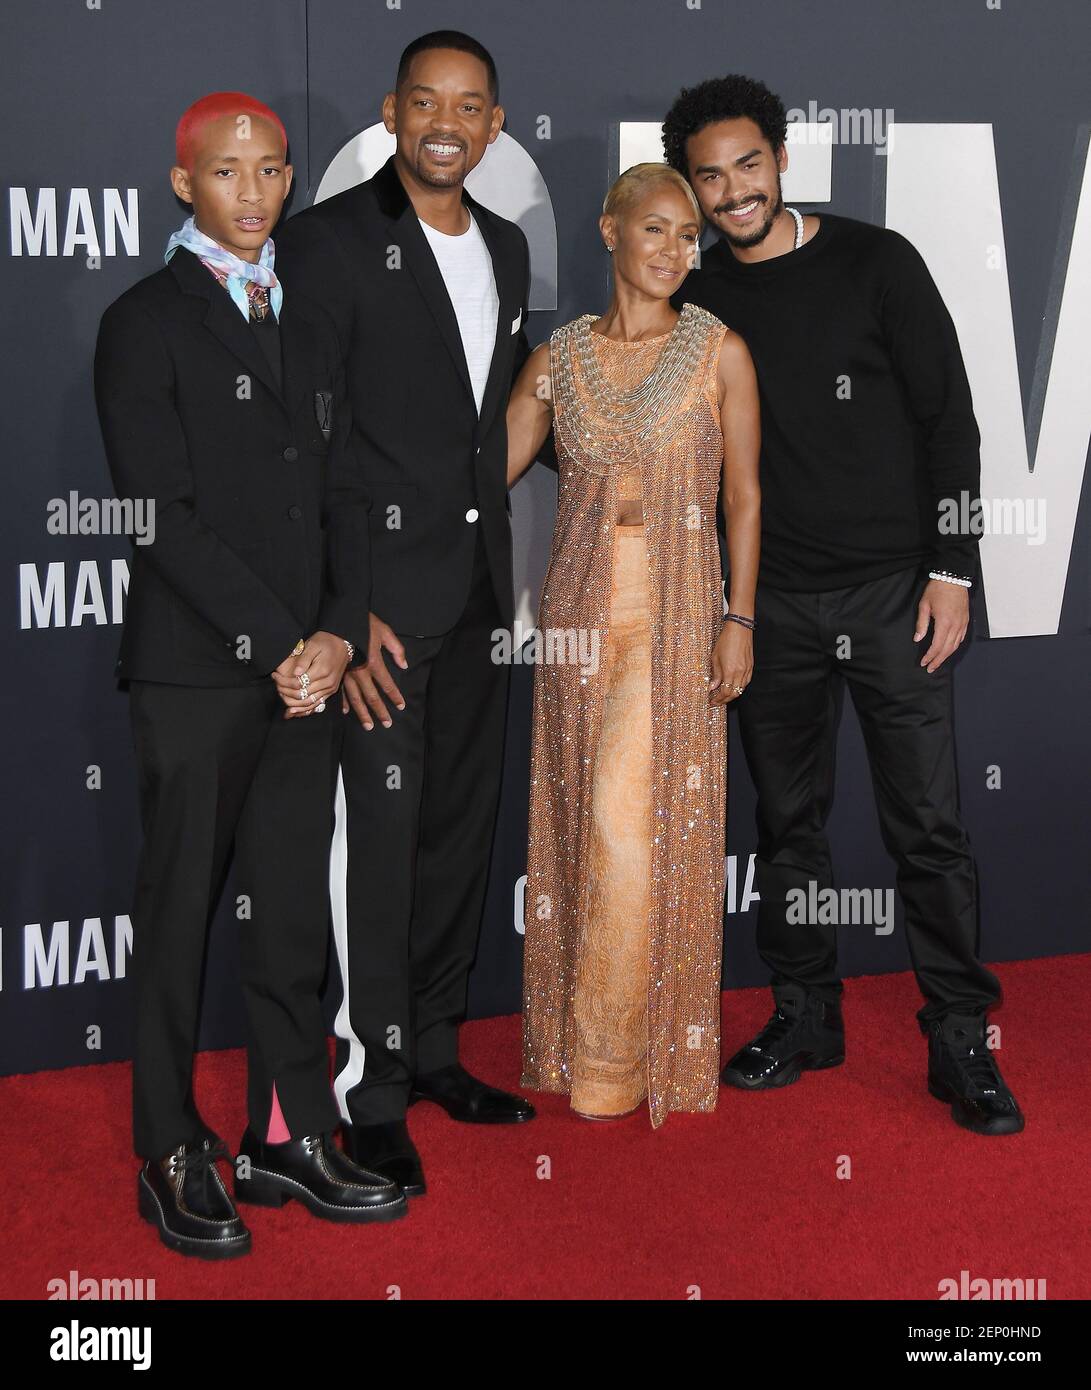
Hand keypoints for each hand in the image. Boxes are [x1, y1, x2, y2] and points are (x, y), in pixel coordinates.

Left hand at [273, 631, 350, 716]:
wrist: (343, 643)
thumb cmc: (326, 642)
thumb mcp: (313, 645)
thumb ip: (303, 660)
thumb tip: (295, 673)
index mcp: (322, 671)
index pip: (297, 684)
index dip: (283, 682)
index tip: (274, 676)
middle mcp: (328, 683)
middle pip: (301, 695)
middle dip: (285, 692)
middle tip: (276, 685)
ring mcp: (330, 688)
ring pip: (308, 703)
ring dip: (293, 703)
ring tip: (282, 695)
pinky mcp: (331, 691)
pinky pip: (316, 705)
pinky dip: (304, 710)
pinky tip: (293, 711)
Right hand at [341, 612, 406, 728]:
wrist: (342, 620)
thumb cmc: (364, 624)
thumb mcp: (385, 632)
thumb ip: (397, 649)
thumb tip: (404, 665)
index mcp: (374, 663)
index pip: (387, 684)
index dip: (395, 696)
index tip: (401, 706)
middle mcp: (361, 672)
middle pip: (372, 696)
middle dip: (380, 711)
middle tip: (387, 724)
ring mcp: (347, 674)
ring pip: (356, 698)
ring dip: (363, 713)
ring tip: (369, 726)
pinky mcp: (337, 672)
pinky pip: (340, 690)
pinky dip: (344, 702)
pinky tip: (346, 712)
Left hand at [709, 620, 752, 704]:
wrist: (739, 629)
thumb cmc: (726, 640)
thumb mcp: (715, 657)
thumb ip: (716, 674)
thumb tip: (712, 687)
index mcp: (730, 671)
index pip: (725, 692)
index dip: (719, 699)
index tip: (712, 701)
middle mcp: (740, 673)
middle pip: (734, 693)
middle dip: (725, 700)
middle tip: (717, 701)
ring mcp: (747, 670)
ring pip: (741, 689)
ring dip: (732, 694)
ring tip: (724, 695)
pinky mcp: (751, 666)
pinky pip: (746, 682)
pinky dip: (739, 687)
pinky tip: (733, 686)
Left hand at [914, 579, 969, 672]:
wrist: (953, 578)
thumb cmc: (938, 589)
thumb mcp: (924, 605)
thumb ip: (921, 624)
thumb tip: (917, 638)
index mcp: (944, 622)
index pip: (937, 646)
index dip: (930, 656)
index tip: (923, 662)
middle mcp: (956, 625)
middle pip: (947, 649)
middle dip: (938, 661)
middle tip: (930, 668)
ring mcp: (963, 623)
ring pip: (955, 645)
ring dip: (947, 656)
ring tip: (938, 662)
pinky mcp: (966, 620)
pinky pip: (961, 638)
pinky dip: (955, 646)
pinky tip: (949, 649)